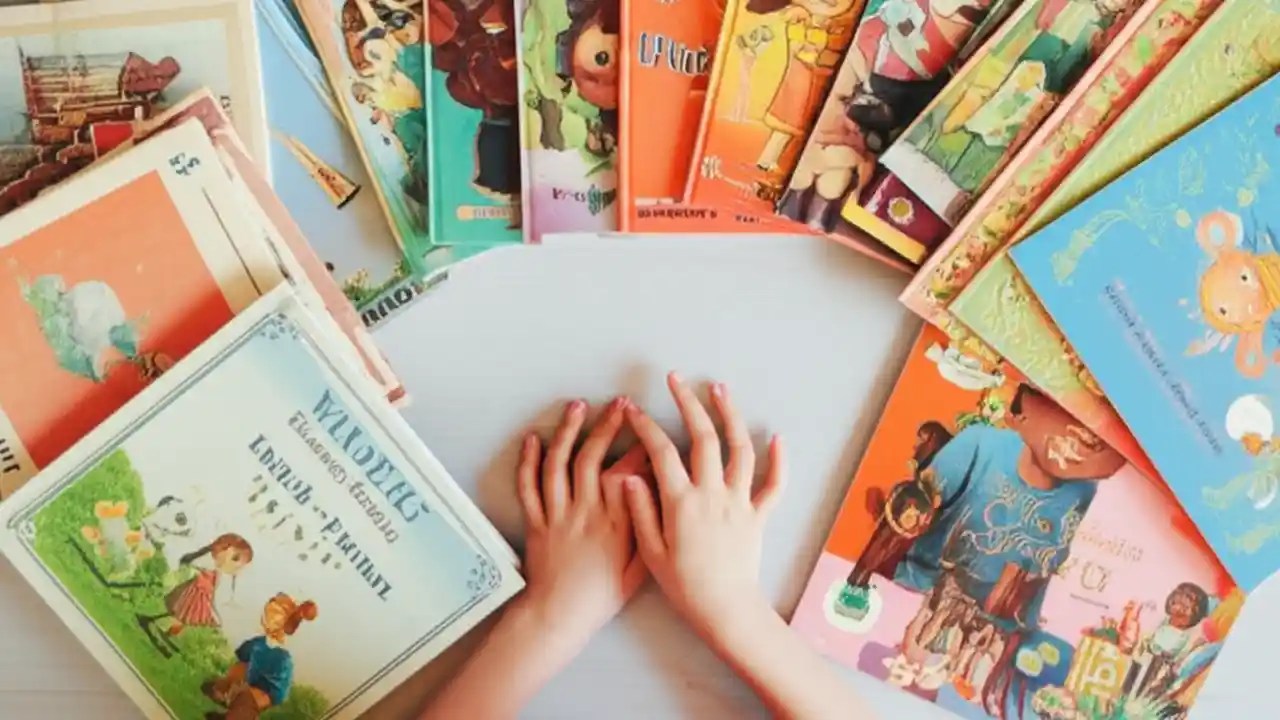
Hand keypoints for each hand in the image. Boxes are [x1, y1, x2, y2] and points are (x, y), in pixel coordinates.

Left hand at [514, 398, 647, 648]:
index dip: (638, 445)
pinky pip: (528, 486)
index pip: (626, 472)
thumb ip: (647, 530)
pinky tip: (533, 440)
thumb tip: (654, 496)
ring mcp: (558, 514)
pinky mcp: (536, 521)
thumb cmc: (600, 597)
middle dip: (607, 425)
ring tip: (578, 407)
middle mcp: (585, 512)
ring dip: (569, 431)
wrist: (559, 615)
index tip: (647, 427)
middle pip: (592, 457)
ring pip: (560, 464)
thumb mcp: (639, 569)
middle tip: (618, 404)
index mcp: (614, 523)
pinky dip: (528, 460)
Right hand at [622, 373, 784, 641]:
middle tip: (677, 379)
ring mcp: (739, 502)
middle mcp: (713, 494)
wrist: (726, 610)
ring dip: (730, 415)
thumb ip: (641, 510)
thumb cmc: (685, 587)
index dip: (646, 426)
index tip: (634, 409)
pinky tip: (777, 436)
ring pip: (740, 449)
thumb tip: (628, 476)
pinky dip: (779, 459)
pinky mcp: (758, 515)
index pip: (661, 452)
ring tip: (720, 390)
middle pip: (703, 437)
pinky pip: (774, 484)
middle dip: (688, 403)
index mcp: (682, 502)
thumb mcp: (651, 552)